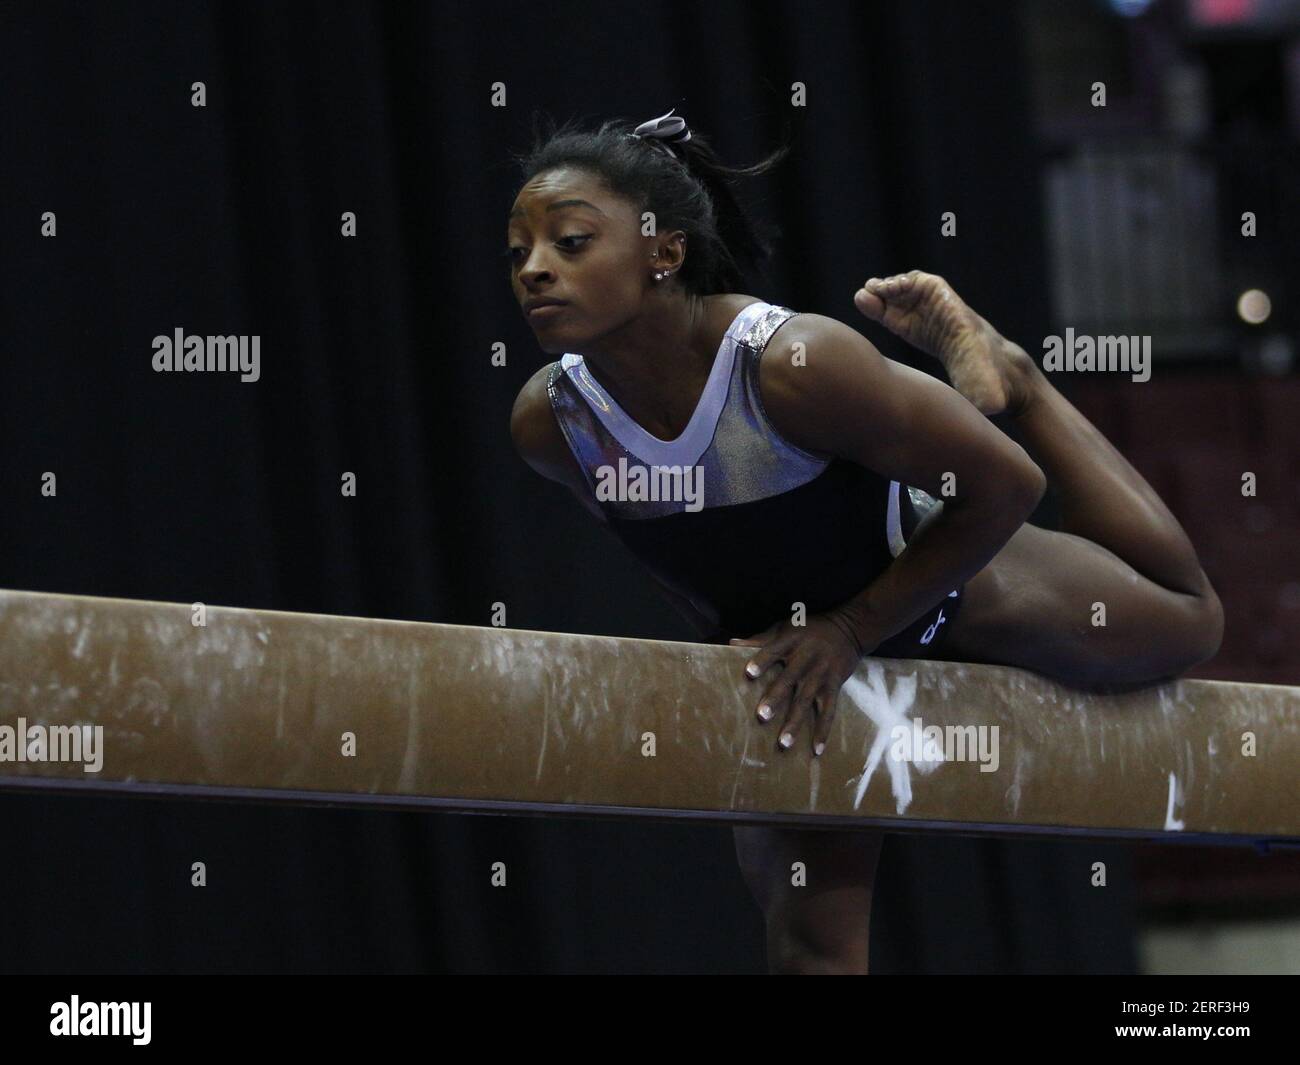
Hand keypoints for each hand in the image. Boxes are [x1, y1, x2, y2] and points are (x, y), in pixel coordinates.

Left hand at [729, 610, 868, 756]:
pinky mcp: (834, 686)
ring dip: (795, 723)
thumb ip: (760, 638)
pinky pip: (829, 711)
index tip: (749, 673)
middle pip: (789, 680)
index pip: (773, 651)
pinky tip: (816, 750)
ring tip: (783, 743)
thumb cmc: (810, 628)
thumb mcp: (786, 627)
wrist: (849, 629)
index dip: (762, 661)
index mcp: (791, 642)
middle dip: (776, 698)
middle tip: (762, 716)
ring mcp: (821, 674)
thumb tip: (731, 643)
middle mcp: (806, 658)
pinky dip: (823, 730)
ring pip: (807, 700)